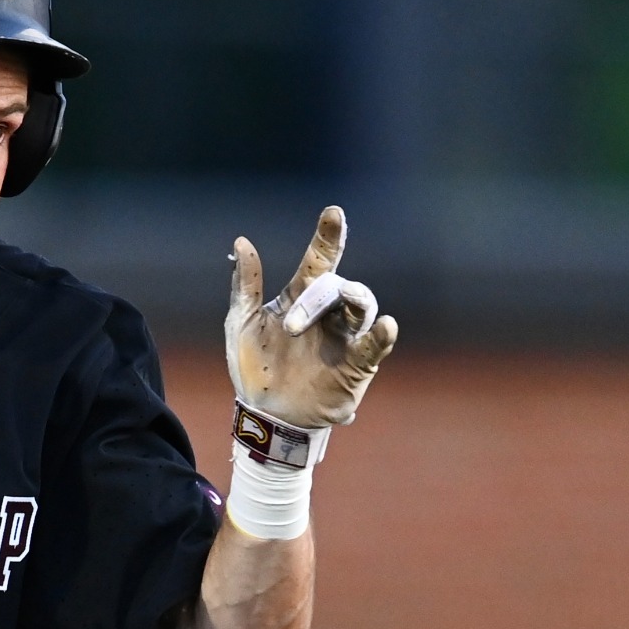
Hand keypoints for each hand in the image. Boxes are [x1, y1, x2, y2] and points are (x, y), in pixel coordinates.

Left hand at [227, 206, 396, 428]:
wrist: (265, 415)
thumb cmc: (255, 367)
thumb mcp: (241, 323)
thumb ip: (246, 284)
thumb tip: (242, 241)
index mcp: (301, 298)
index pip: (319, 261)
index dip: (328, 237)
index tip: (333, 214)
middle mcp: (328, 313)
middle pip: (336, 286)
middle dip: (316, 298)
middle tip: (290, 326)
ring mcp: (345, 338)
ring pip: (363, 306)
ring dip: (353, 299)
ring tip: (343, 299)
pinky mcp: (357, 367)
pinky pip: (375, 347)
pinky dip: (382, 335)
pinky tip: (386, 326)